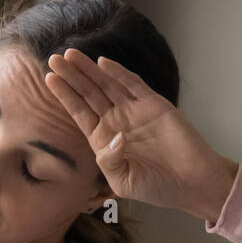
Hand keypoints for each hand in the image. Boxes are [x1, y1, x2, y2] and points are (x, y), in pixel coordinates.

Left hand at [45, 47, 238, 222]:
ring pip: (107, 85)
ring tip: (71, 54)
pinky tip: (103, 63)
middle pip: (89, 94)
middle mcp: (116, 122)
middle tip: (54, 58)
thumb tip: (113, 137)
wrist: (192, 183)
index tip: (49, 78)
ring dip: (89, 70)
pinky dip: (119, 73)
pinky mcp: (155, 105)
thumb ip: (110, 162)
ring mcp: (135, 111)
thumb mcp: (124, 182)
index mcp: (104, 140)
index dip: (65, 96)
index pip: (80, 112)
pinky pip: (134, 85)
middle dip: (72, 76)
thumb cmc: (157, 187)